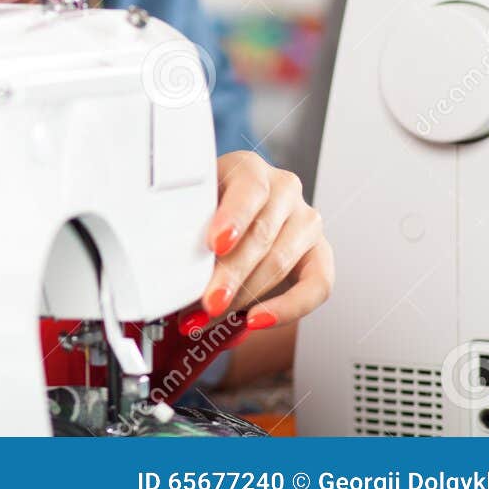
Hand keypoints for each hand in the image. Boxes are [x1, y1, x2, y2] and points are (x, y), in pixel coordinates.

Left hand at [196, 151, 333, 331]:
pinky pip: (317, 286)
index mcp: (249, 168)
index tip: (215, 244)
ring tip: (215, 314)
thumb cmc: (208, 210)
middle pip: (261, 234)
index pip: (249, 189)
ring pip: (280, 262)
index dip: (233, 218)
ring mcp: (306, 220)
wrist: (235, 214)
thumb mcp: (194, 206)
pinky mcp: (320, 253)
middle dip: (231, 274)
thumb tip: (167, 272)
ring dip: (246, 295)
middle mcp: (283, 189)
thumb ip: (186, 226)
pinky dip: (288, 308)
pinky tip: (258, 320)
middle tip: (207, 301)